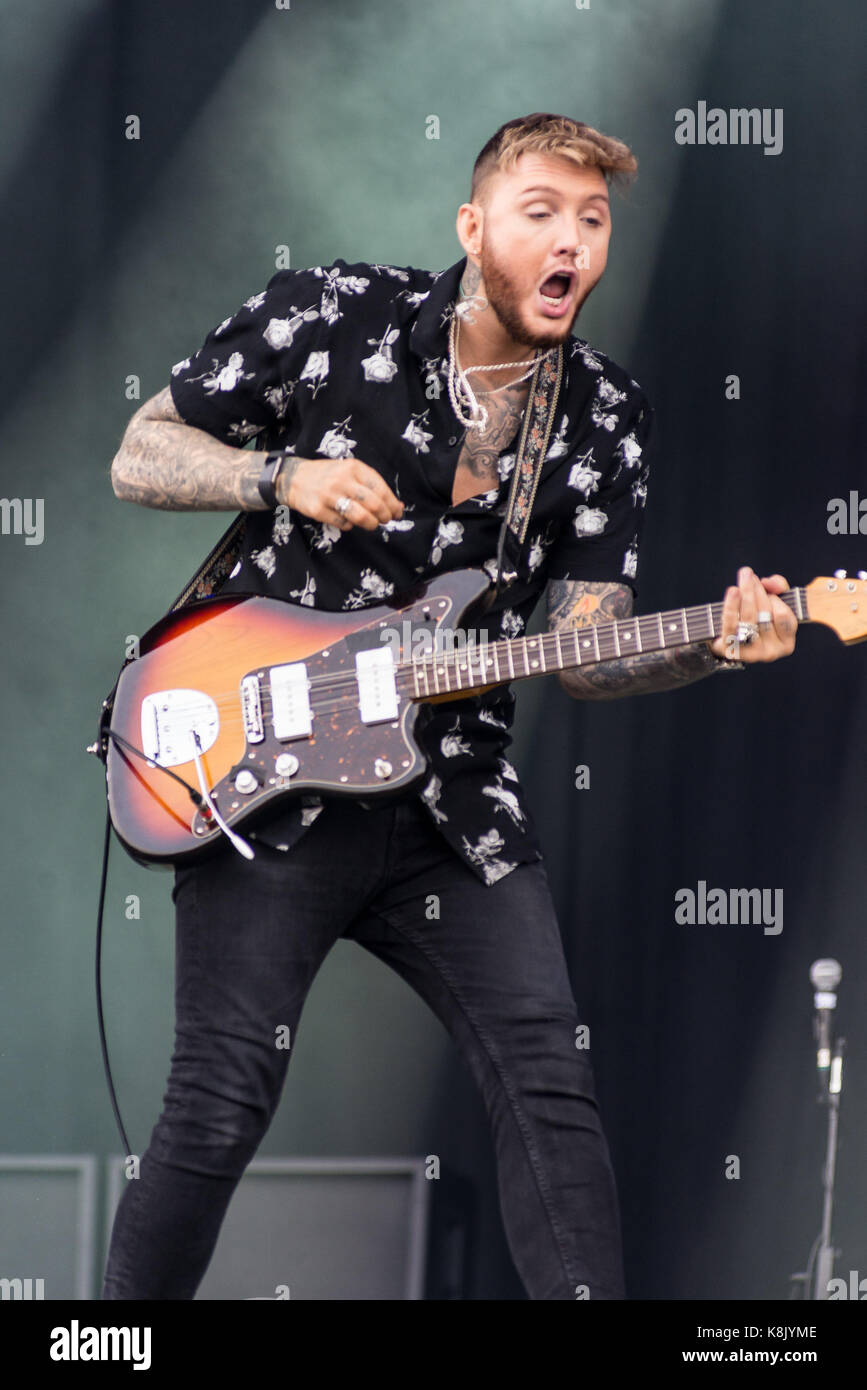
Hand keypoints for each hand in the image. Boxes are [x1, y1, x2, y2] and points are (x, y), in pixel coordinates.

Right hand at [278, 456, 403, 530]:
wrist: (294, 478)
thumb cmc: (329, 476)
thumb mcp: (350, 472)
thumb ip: (372, 486)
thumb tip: (398, 506)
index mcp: (353, 467)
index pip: (381, 489)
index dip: (392, 504)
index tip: (397, 513)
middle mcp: (342, 480)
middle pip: (373, 504)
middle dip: (384, 516)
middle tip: (385, 520)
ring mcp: (329, 495)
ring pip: (360, 516)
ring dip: (371, 524)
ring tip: (371, 524)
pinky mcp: (318, 510)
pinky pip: (343, 524)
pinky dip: (349, 526)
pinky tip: (348, 521)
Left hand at [708, 566, 797, 663]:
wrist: (729, 642)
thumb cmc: (755, 619)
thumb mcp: (773, 602)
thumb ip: (778, 588)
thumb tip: (769, 582)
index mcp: (786, 643)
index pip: (783, 615)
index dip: (774, 598)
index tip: (764, 585)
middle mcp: (771, 652)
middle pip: (765, 613)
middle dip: (756, 590)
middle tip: (748, 574)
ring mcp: (751, 654)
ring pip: (749, 617)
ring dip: (746, 593)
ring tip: (743, 576)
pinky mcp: (731, 651)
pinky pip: (731, 625)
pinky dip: (732, 606)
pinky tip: (733, 591)